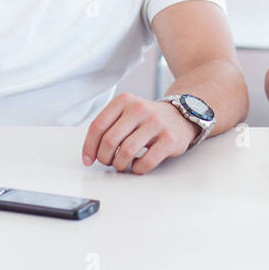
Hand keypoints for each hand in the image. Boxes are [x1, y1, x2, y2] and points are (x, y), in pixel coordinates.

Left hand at [82, 93, 197, 173]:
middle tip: (108, 161)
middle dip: (104, 158)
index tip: (88, 159)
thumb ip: (108, 127)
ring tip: (121, 164)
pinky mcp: (169, 139)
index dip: (89, 147)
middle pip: (110, 141)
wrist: (180, 116)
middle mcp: (139, 109)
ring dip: (119, 164)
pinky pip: (146, 161)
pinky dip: (137, 169)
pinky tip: (137, 165)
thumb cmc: (146, 120)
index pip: (98, 126)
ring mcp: (156, 123)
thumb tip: (89, 154)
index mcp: (124, 101)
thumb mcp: (126, 113)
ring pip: (126, 152)